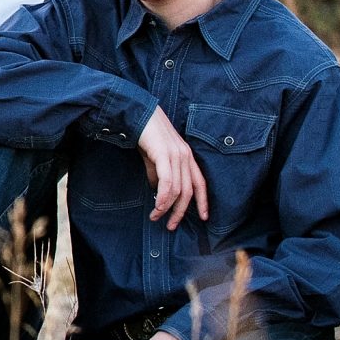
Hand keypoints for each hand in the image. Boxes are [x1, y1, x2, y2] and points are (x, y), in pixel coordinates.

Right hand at [135, 107, 208, 230]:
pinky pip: (167, 183)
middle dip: (180, 212)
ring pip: (177, 190)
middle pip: (188, 192)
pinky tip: (157, 206)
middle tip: (171, 226)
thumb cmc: (145, 133)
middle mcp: (185, 156)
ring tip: (156, 217)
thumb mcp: (155, 156)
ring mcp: (176, 155)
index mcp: (187, 156)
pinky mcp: (164, 155)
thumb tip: (159, 191)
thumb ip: (159, 173)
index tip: (203, 218)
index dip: (203, 201)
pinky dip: (163, 198)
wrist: (137, 113)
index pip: (200, 183)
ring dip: (166, 208)